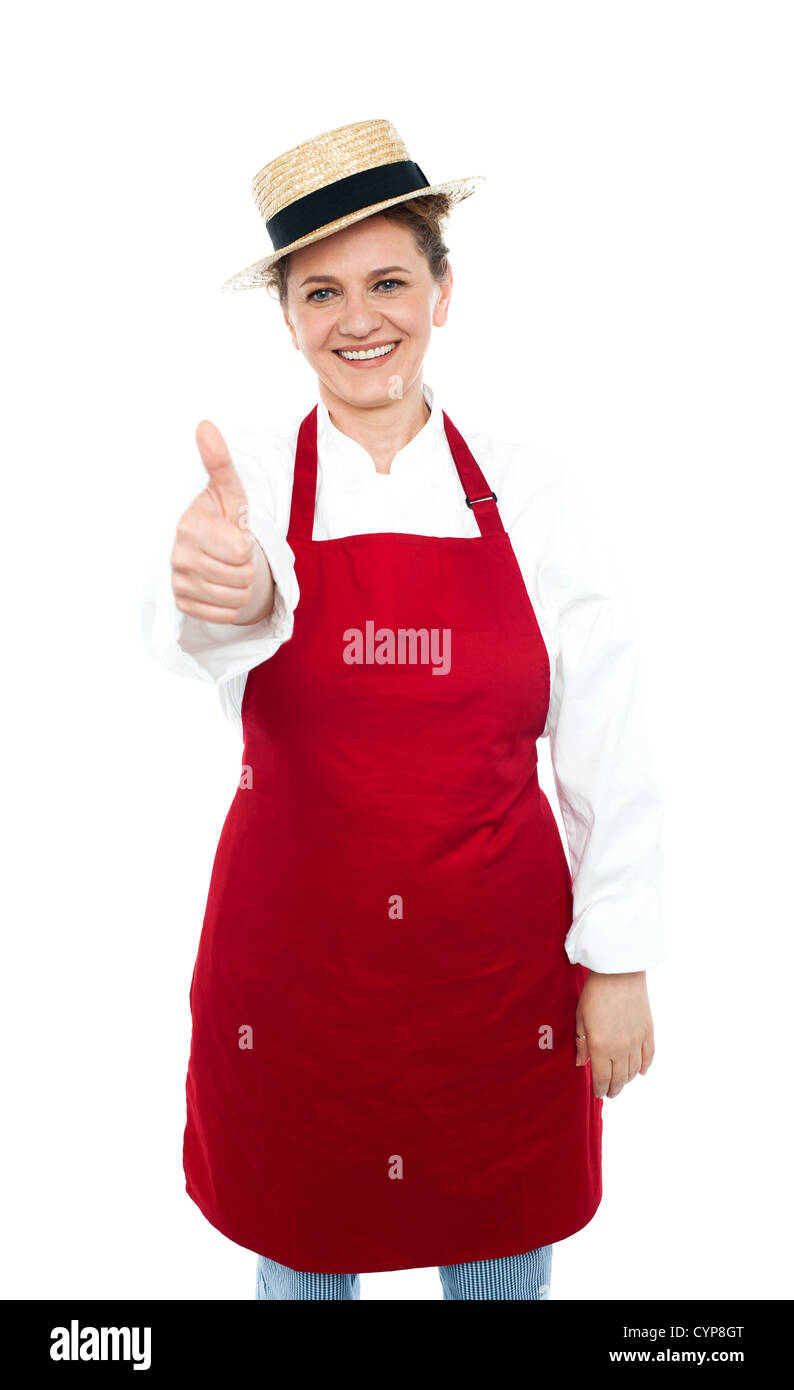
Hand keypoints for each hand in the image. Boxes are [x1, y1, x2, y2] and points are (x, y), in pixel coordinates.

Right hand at [170, 420, 274, 624]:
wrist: (209, 547)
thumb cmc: (222, 515)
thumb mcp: (228, 489)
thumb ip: (219, 461)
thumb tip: (205, 425)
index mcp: (189, 526)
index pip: (240, 551)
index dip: (247, 544)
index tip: (234, 532)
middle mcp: (177, 556)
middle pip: (241, 577)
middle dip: (246, 566)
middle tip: (233, 553)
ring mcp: (177, 583)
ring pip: (236, 599)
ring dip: (241, 586)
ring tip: (228, 567)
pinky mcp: (181, 605)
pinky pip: (225, 616)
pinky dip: (230, 605)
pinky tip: (220, 586)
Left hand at [575, 971, 654, 1098]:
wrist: (620, 972)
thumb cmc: (595, 992)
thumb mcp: (580, 1017)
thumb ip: (581, 1043)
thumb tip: (581, 1064)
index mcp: (600, 1046)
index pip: (601, 1077)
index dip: (600, 1089)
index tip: (598, 1093)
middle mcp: (620, 1048)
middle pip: (619, 1078)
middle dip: (614, 1089)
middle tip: (610, 1093)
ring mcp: (636, 1041)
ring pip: (634, 1070)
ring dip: (627, 1080)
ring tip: (622, 1083)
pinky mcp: (648, 1031)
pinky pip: (648, 1056)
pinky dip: (644, 1066)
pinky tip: (640, 1072)